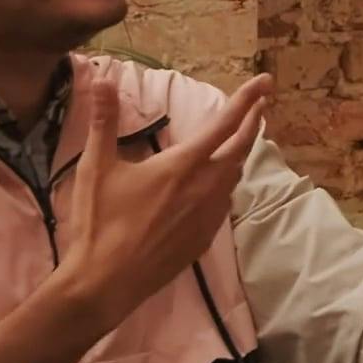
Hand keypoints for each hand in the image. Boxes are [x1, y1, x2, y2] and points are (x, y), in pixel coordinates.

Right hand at [60, 73, 271, 313]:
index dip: (247, 100)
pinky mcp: (203, 240)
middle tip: (262, 105)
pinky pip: (224, 204)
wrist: (105, 283)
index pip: (224, 124)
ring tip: (238, 141)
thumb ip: (103, 120)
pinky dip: (227, 184)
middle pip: (240, 150)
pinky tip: (217, 185)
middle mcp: (203, 188)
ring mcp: (207, 217)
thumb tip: (102, 79)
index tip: (265, 82)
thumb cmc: (100, 223)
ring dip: (240, 155)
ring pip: (234, 178)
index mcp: (181, 166)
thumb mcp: (96, 167)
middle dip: (253, 123)